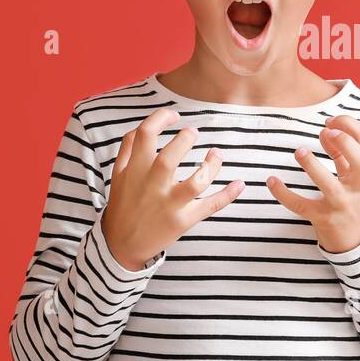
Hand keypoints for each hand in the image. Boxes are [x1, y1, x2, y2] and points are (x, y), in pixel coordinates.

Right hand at [101, 108, 244, 269]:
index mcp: (135, 171)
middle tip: (194, 132)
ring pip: (196, 183)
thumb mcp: (118, 174)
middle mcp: (151, 187)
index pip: (144, 135)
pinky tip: (240, 184)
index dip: (161, 118)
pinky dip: (227, 195)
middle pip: (169, 158)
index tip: (175, 116)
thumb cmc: (124, 204)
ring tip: (216, 154)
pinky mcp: (183, 221)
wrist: (122, 245)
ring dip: (211, 166)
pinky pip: (209, 207)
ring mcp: (169, 205)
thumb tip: (143, 126)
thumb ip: (128, 148)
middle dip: (185, 140)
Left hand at [266, 115, 359, 253]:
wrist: (359, 242)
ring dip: (313, 166)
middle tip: (326, 131)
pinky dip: (283, 193)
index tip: (330, 122)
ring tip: (300, 151)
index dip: (349, 126)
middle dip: (345, 143)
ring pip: (329, 185)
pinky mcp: (323, 219)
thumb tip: (324, 130)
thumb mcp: (355, 176)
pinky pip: (301, 205)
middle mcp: (359, 188)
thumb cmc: (355, 200)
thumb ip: (342, 153)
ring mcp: (342, 205)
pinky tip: (271, 180)